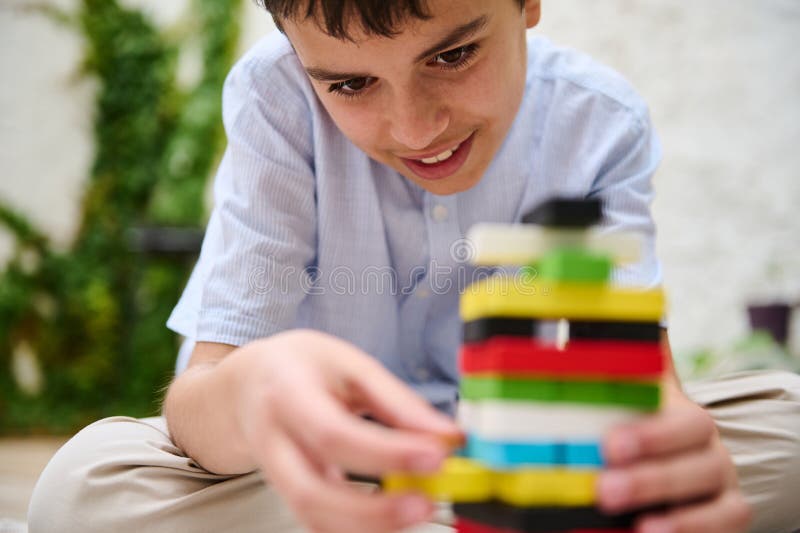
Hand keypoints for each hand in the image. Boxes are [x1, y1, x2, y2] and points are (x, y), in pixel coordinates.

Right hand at [222, 329, 461, 532]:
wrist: (248, 384)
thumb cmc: (303, 367)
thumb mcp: (349, 364)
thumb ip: (397, 402)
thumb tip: (449, 437)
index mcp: (287, 394)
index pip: (332, 433)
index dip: (385, 453)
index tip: (436, 456)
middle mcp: (272, 442)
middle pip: (310, 493)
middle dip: (372, 510)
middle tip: (426, 502)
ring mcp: (274, 475)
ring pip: (312, 518)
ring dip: (369, 526)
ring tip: (418, 509)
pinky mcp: (288, 494)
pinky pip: (319, 523)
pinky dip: (358, 529)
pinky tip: (393, 518)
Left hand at [598, 385, 751, 532]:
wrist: (664, 477)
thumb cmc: (628, 432)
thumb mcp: (617, 407)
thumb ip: (606, 381)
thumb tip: (565, 336)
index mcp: (681, 416)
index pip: (679, 419)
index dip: (651, 434)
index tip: (609, 446)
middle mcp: (709, 449)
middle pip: (699, 460)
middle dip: (653, 477)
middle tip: (606, 490)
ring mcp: (722, 487)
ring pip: (721, 499)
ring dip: (682, 517)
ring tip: (643, 527)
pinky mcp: (728, 518)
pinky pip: (728, 527)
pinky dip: (697, 532)